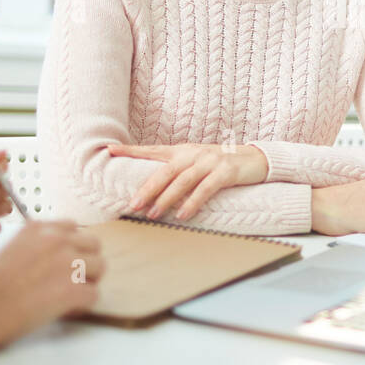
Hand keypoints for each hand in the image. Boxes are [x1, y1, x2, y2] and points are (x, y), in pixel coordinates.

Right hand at [0, 220, 104, 349]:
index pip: (73, 228)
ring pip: (100, 267)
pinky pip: (94, 295)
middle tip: (73, 280)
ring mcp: (68, 263)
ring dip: (88, 282)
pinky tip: (65, 311)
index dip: (72, 247)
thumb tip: (53, 260)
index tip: (63, 262)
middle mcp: (57, 240)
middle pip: (94, 244)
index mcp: (39, 228)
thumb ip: (35, 248)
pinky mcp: (74, 289)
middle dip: (87, 262)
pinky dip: (82, 306)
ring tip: (69, 296)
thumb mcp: (8, 249)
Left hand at [108, 142, 269, 220]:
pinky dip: (192, 202)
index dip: (131, 150)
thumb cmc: (221, 165)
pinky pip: (205, 189)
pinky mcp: (226, 171)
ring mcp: (210, 161)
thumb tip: (151, 186)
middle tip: (132, 205)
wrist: (256, 159)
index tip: (109, 150)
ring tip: (153, 214)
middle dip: (147, 188)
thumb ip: (176, 170)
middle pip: (165, 170)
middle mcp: (194, 153)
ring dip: (166, 199)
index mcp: (183, 150)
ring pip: (182, 181)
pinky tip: (182, 214)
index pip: (152, 150)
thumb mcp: (196, 162)